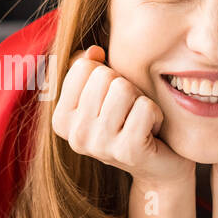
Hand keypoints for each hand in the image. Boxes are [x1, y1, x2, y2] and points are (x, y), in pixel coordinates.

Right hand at [50, 45, 193, 189]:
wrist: (155, 166)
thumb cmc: (128, 122)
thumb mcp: (102, 94)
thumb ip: (89, 68)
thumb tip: (94, 51)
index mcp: (61, 120)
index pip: (83, 67)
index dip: (106, 76)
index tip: (112, 100)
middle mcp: (75, 135)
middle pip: (105, 76)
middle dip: (125, 87)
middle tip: (129, 112)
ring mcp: (100, 145)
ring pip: (124, 88)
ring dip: (140, 100)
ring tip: (139, 120)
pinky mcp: (128, 151)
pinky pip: (145, 107)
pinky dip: (156, 115)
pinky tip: (151, 132)